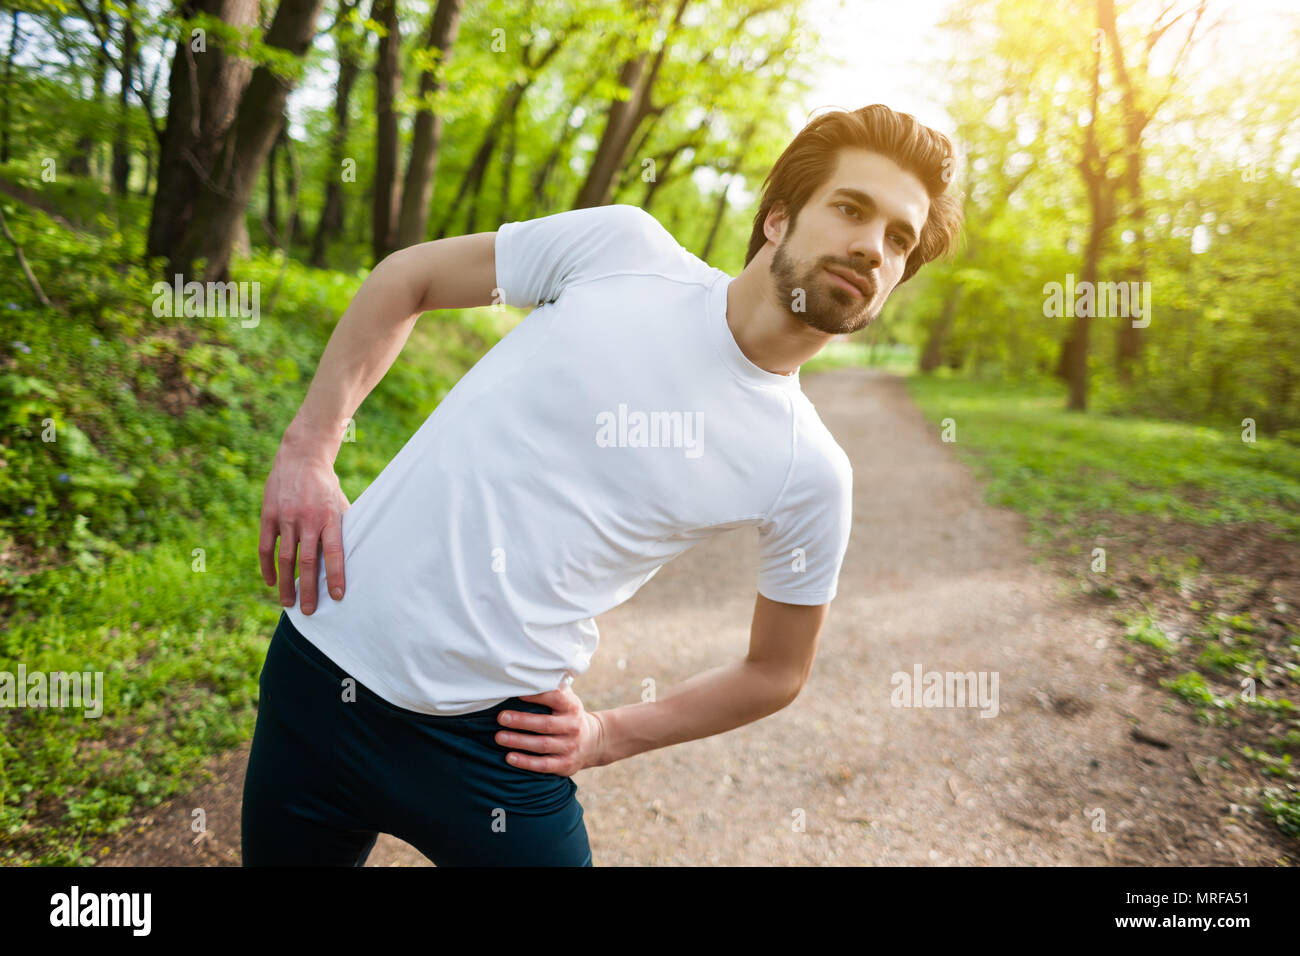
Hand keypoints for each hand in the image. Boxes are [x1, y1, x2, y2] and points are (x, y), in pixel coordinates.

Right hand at [258, 446, 350, 614]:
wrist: (301, 457)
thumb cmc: (325, 486)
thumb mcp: (340, 502)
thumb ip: (344, 527)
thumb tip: (356, 555)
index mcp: (329, 517)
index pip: (334, 552)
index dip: (336, 575)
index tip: (338, 596)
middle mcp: (307, 519)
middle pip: (307, 561)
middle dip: (308, 589)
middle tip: (309, 612)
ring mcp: (285, 517)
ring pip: (285, 558)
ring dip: (286, 584)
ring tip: (289, 604)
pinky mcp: (268, 515)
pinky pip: (266, 547)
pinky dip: (267, 566)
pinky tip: (271, 581)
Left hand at [495, 685, 607, 776]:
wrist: (593, 742)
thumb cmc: (568, 715)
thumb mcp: (567, 699)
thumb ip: (551, 689)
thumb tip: (525, 676)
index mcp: (571, 706)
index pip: (555, 697)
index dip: (536, 695)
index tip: (517, 693)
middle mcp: (572, 726)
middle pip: (545, 724)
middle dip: (521, 721)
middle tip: (501, 718)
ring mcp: (570, 747)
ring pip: (542, 745)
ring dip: (519, 741)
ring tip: (499, 737)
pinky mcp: (565, 764)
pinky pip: (544, 765)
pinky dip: (526, 762)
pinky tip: (510, 757)